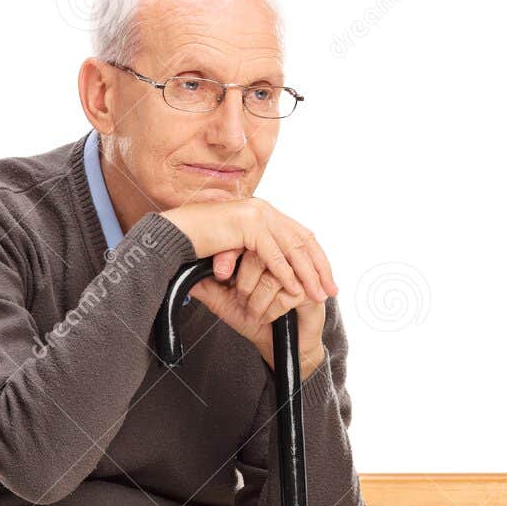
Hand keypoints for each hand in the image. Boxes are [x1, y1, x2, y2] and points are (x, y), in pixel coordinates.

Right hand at [159, 197, 335, 305]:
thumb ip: (255, 255)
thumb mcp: (236, 250)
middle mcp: (265, 210)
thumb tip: (276, 269)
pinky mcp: (248, 224)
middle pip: (303, 240)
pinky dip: (285, 273)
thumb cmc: (199, 244)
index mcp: (264, 213)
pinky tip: (294, 289)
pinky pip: (272, 254)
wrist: (175, 234)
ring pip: (292, 247)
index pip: (300, 235)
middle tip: (331, 291)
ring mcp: (258, 214)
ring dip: (307, 274)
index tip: (327, 280)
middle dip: (320, 268)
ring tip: (318, 295)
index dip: (316, 258)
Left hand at [186, 249, 327, 376]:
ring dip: (257, 301)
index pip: (243, 238)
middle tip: (242, 300)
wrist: (277, 346)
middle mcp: (282, 254)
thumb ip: (204, 285)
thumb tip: (180, 268)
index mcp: (261, 249)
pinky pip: (287, 293)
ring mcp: (299, 269)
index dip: (229, 256)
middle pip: (257, 254)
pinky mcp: (311, 287)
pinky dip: (272, 310)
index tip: (220, 275)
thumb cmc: (254, 320)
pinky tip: (271, 317)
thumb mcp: (223, 301)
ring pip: (271, 275)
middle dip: (244, 284)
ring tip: (255, 312)